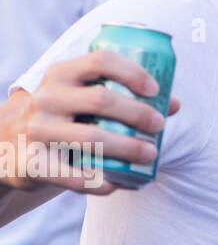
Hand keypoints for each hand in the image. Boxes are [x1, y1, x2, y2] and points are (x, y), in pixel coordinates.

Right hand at [0, 50, 179, 193]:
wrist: (7, 142)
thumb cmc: (63, 114)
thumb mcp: (81, 95)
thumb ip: (123, 95)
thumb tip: (174, 104)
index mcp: (62, 73)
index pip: (100, 61)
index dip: (132, 72)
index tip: (155, 89)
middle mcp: (46, 97)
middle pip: (101, 99)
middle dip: (137, 113)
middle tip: (159, 125)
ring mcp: (37, 130)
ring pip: (90, 138)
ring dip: (127, 148)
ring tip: (150, 154)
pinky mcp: (32, 162)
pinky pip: (72, 176)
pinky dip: (99, 181)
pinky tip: (119, 183)